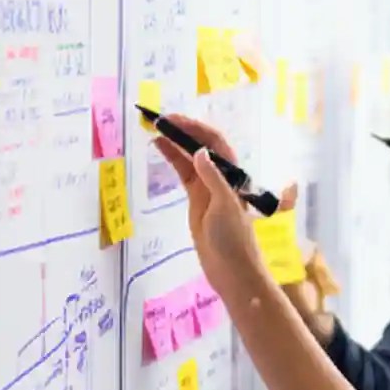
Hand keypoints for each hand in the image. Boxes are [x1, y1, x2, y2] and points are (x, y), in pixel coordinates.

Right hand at [153, 115, 295, 297]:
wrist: (231, 270)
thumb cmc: (234, 239)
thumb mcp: (225, 206)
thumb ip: (213, 179)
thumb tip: (200, 151)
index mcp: (233, 175)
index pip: (215, 142)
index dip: (196, 128)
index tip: (175, 120)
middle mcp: (221, 176)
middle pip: (202, 146)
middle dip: (183, 130)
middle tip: (159, 119)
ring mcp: (208, 188)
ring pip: (190, 157)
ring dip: (175, 142)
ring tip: (155, 128)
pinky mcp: (197, 199)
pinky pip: (184, 173)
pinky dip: (173, 159)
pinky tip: (161, 148)